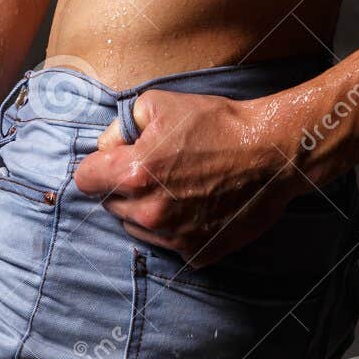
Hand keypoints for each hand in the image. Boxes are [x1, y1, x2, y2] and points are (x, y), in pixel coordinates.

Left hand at [71, 89, 299, 267]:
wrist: (273, 153)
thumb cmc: (218, 124)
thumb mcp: (159, 104)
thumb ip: (120, 126)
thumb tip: (106, 147)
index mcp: (135, 174)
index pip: (85, 179)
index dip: (98, 166)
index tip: (116, 160)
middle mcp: (150, 213)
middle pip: (110, 205)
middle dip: (123, 187)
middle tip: (156, 168)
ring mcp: (174, 238)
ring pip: (136, 227)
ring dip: (146, 210)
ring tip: (179, 185)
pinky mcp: (197, 254)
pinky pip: (168, 243)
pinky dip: (175, 228)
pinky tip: (197, 204)